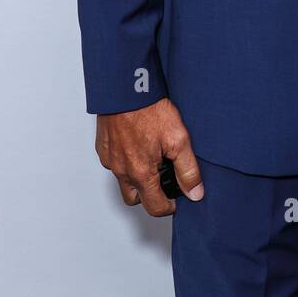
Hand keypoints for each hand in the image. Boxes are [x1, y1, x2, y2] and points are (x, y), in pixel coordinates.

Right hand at [95, 97, 203, 216]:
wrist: (126, 89)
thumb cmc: (150, 110)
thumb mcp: (179, 140)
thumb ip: (188, 170)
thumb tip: (195, 193)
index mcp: (140, 173)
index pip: (154, 207)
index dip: (168, 207)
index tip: (176, 199)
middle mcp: (121, 170)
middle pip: (135, 199)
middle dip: (149, 196)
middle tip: (164, 180)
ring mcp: (109, 159)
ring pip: (123, 181)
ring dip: (136, 178)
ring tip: (152, 159)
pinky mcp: (103, 146)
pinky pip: (113, 163)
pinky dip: (125, 161)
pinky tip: (138, 146)